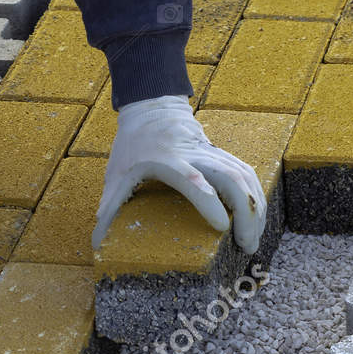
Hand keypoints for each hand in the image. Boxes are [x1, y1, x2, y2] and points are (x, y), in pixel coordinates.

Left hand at [92, 95, 266, 253]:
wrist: (153, 107)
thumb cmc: (133, 145)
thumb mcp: (117, 172)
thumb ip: (110, 205)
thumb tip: (95, 241)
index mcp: (169, 160)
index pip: (194, 180)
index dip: (208, 202)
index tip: (220, 227)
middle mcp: (197, 154)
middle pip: (232, 178)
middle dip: (245, 213)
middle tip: (246, 246)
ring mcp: (213, 152)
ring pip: (245, 176)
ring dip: (255, 209)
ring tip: (253, 241)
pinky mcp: (224, 154)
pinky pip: (247, 174)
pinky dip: (255, 197)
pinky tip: (257, 220)